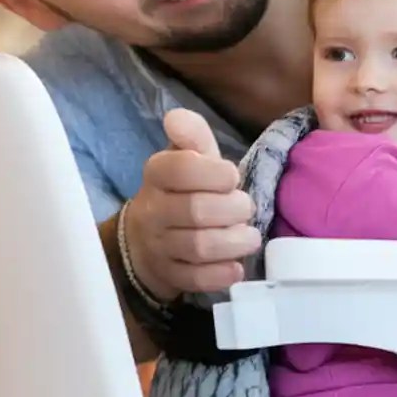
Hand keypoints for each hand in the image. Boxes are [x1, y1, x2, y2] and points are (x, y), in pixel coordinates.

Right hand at [122, 108, 259, 301]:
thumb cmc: (179, 191)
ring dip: (233, 243)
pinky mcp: (169, 276)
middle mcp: (152, 211)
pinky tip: (236, 267)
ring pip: (198, 248)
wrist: (146, 240)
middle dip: (232, 210)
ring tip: (250, 237)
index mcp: (156, 174)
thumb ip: (192, 136)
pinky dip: (220, 275)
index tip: (232, 177)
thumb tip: (176, 116)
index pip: (179, 170)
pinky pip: (195, 279)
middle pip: (195, 211)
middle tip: (246, 208)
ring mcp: (158, 247)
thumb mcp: (186, 158)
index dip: (213, 174)